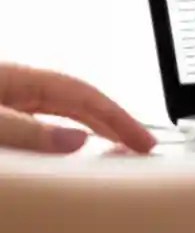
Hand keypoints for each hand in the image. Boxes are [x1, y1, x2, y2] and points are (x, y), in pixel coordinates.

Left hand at [0, 62, 155, 153]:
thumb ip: (29, 132)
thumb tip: (78, 140)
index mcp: (21, 79)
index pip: (85, 95)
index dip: (119, 116)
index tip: (144, 139)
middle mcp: (18, 89)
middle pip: (79, 104)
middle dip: (113, 124)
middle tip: (141, 148)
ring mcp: (7, 103)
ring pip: (61, 116)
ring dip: (92, 132)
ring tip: (116, 151)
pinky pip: (40, 129)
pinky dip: (63, 141)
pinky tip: (68, 153)